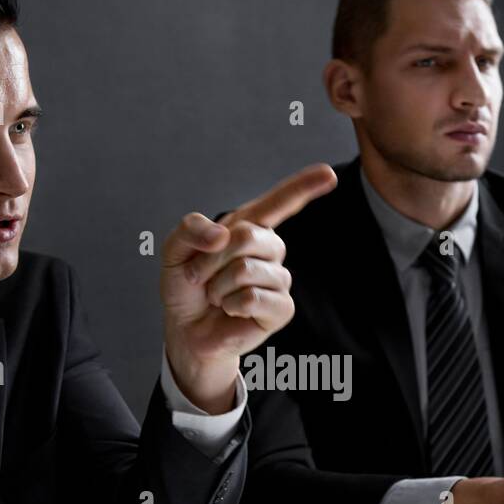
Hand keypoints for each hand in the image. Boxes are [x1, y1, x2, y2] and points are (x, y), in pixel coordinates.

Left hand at [161, 164, 337, 412]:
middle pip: (247, 235)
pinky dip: (232, 304)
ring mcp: (279, 279)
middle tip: (199, 276)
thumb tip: (221, 234)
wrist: (187, 330)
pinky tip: (231, 310)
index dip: (304, 186)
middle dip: (211, 258)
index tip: (329, 173)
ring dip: (218, 286)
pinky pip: (253, 298)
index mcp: (248, 228)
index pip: (279, 202)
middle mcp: (269, 249)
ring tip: (216, 296)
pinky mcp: (282, 308)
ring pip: (246, 269)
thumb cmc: (187, 288)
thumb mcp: (174, 251)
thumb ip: (190, 231)